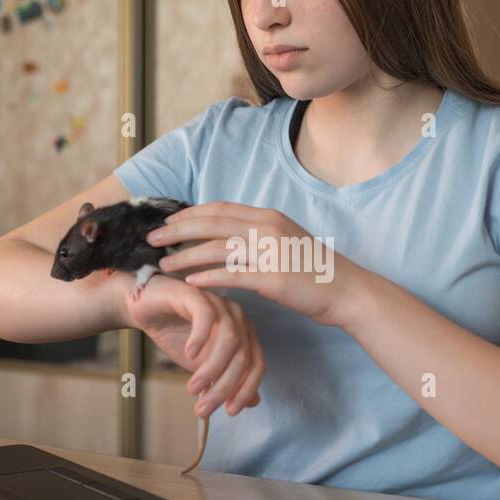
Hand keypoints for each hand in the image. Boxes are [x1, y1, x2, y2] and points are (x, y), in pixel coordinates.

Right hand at [122, 272, 264, 417]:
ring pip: (229, 339)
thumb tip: (254, 402)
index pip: (256, 364)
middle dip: (224, 387)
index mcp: (244, 334)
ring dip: (211, 369)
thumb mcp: (204, 365)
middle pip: (243, 356)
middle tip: (203, 408)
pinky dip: (200, 338)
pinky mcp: (197, 294)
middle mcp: (237, 317)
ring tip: (193, 387)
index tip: (229, 411)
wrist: (146, 310)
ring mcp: (219, 303)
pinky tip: (189, 354)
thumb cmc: (177, 335)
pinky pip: (206, 316)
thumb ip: (227, 379)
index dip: (245, 390)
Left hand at [148, 201, 365, 327]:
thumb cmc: (314, 270)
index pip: (220, 209)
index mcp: (269, 217)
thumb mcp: (285, 241)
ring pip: (218, 249)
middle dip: (178, 230)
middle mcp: (268, 228)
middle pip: (212, 224)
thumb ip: (257, 236)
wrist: (347, 290)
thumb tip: (227, 238)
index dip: (190, 214)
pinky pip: (234, 275)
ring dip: (186, 256)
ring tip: (164, 264)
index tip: (167, 222)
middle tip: (152, 239)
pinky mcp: (274, 278)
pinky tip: (190, 284)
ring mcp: (272, 252)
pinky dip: (209, 278)